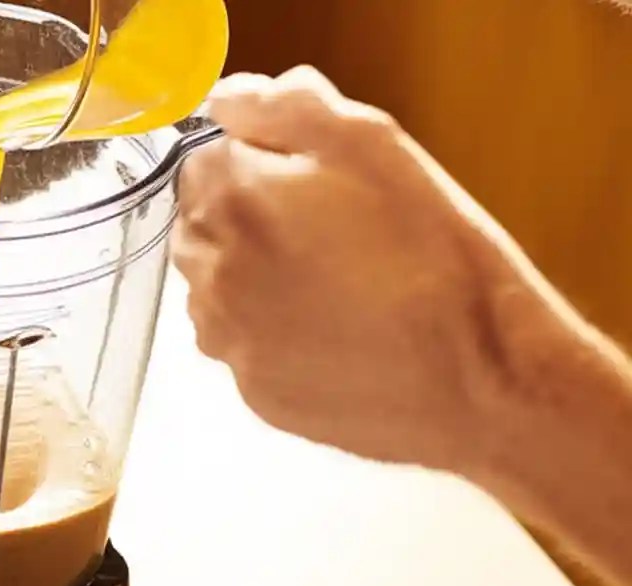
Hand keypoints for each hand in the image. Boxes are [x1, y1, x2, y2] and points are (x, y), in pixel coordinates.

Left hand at [171, 66, 574, 473]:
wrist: (477, 375)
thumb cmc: (434, 255)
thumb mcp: (374, 143)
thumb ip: (287, 107)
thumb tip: (230, 103)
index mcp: (234, 199)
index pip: (202, 162)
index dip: (255, 165)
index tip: (304, 182)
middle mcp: (212, 271)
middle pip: (201, 227)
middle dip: (245, 222)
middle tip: (325, 234)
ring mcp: (228, 337)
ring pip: (214, 291)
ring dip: (252, 280)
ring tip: (332, 286)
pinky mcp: (251, 390)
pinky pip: (244, 347)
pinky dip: (272, 335)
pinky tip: (334, 332)